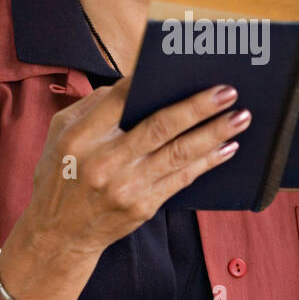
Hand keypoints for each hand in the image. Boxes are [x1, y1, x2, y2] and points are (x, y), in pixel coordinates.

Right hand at [23, 76, 249, 262]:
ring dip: (213, 133)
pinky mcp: (143, 206)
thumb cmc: (60, 175)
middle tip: (227, 91)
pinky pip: (181, 179)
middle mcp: (104, 161)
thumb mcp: (59, 133)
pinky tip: (226, 148)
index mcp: (80, 136)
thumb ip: (92, 106)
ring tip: (239, 116)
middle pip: (159, 127)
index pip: (121, 100)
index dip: (149, 80)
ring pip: (178, 153)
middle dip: (197, 107)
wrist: (58, 235)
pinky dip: (207, 162)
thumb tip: (132, 83)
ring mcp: (126, 186)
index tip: (178, 64)